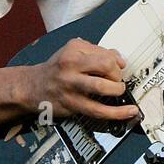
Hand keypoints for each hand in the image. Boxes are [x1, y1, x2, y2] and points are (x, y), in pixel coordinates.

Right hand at [25, 37, 140, 122]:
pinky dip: (118, 113)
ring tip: (118, 90)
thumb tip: (120, 60)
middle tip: (116, 79)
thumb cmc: (58, 68)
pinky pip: (99, 111)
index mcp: (74, 50)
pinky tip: (130, 111)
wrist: (33, 86)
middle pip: (106, 66)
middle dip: (118, 74)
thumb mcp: (74, 51)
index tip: (119, 67)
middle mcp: (71, 66)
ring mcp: (71, 86)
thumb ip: (98, 52)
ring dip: (117, 90)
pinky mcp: (72, 105)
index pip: (106, 53)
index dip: (117, 62)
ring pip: (102, 88)